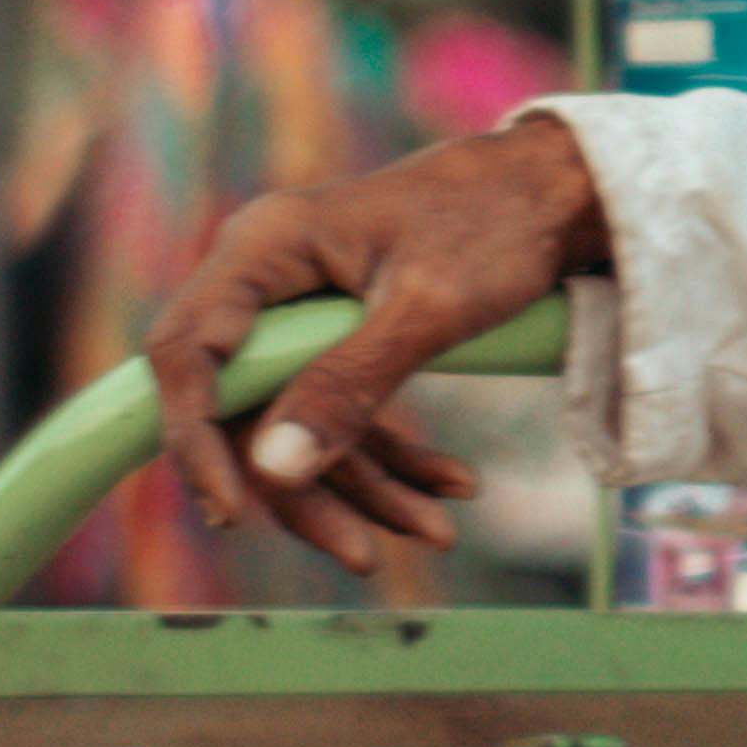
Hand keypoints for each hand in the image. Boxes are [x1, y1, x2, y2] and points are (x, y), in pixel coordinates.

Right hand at [145, 121, 609, 580]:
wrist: (559, 188)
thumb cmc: (494, 224)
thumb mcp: (425, 310)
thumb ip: (349, 385)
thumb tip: (273, 471)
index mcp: (265, 249)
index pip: (188, 354)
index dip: (197, 439)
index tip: (232, 511)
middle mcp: (269, 280)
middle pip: (247, 406)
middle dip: (307, 489)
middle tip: (363, 558)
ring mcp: (305, 311)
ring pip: (301, 422)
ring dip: (364, 487)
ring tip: (437, 535)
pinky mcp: (345, 336)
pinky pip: (348, 410)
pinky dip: (396, 457)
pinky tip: (454, 486)